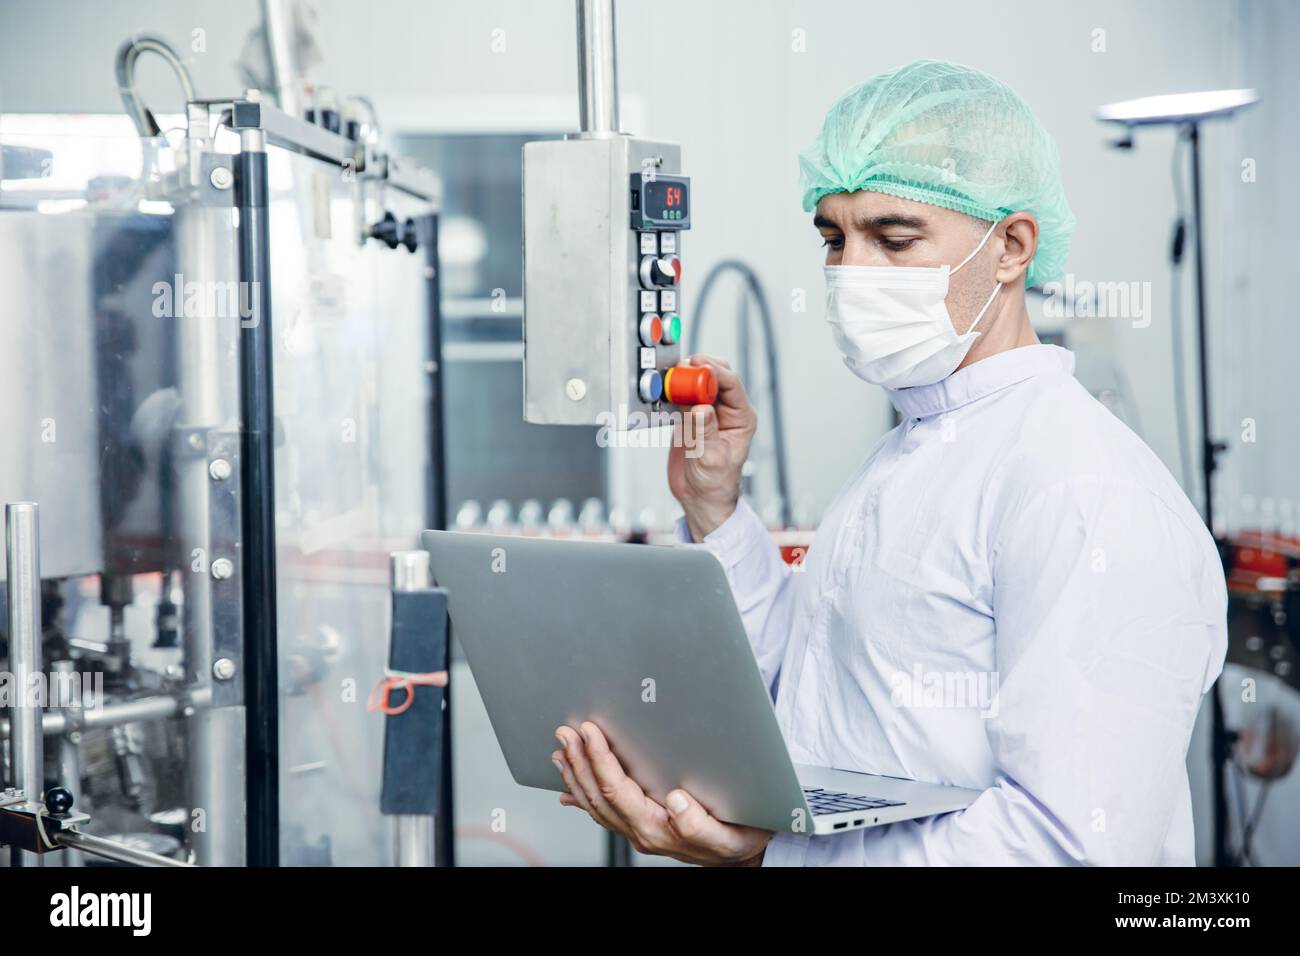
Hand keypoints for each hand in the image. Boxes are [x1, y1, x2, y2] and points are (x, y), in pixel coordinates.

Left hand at [552, 721, 770, 865]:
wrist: (741, 857)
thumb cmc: (736, 838)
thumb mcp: (729, 834)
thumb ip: (699, 823)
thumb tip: (675, 800)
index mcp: (657, 828)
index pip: (617, 789)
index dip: (600, 758)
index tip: (590, 732)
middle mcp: (641, 831)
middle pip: (598, 794)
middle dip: (580, 760)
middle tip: (566, 732)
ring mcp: (637, 831)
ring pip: (595, 803)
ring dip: (576, 774)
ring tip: (562, 750)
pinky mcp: (638, 827)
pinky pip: (602, 812)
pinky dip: (582, 797)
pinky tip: (570, 789)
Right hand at [667, 355, 757, 540]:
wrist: (699, 497)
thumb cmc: (715, 483)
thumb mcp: (711, 459)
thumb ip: (706, 433)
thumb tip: (701, 408)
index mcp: (741, 418)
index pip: (731, 385)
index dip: (715, 372)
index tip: (697, 367)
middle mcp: (726, 410)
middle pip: (715, 376)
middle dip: (698, 369)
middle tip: (681, 370)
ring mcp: (706, 411)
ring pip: (697, 382)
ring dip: (683, 378)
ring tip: (670, 381)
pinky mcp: (688, 416)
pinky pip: (681, 396)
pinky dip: (672, 391)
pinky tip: (663, 393)